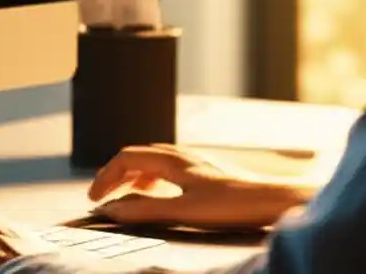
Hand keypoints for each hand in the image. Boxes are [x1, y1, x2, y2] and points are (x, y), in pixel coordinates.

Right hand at [88, 144, 312, 229]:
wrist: (271, 200)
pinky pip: (167, 169)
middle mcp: (181, 155)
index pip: (126, 158)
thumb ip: (146, 209)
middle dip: (115, 175)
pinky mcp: (205, 173)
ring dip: (132, 177)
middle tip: (102, 196)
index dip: (105, 177)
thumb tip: (113, 209)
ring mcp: (194, 163)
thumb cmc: (232, 204)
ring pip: (152, 162)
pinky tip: (157, 194)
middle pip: (137, 157)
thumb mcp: (183, 210)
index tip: (94, 198)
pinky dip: (151, 180)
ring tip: (124, 196)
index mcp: (172, 159)